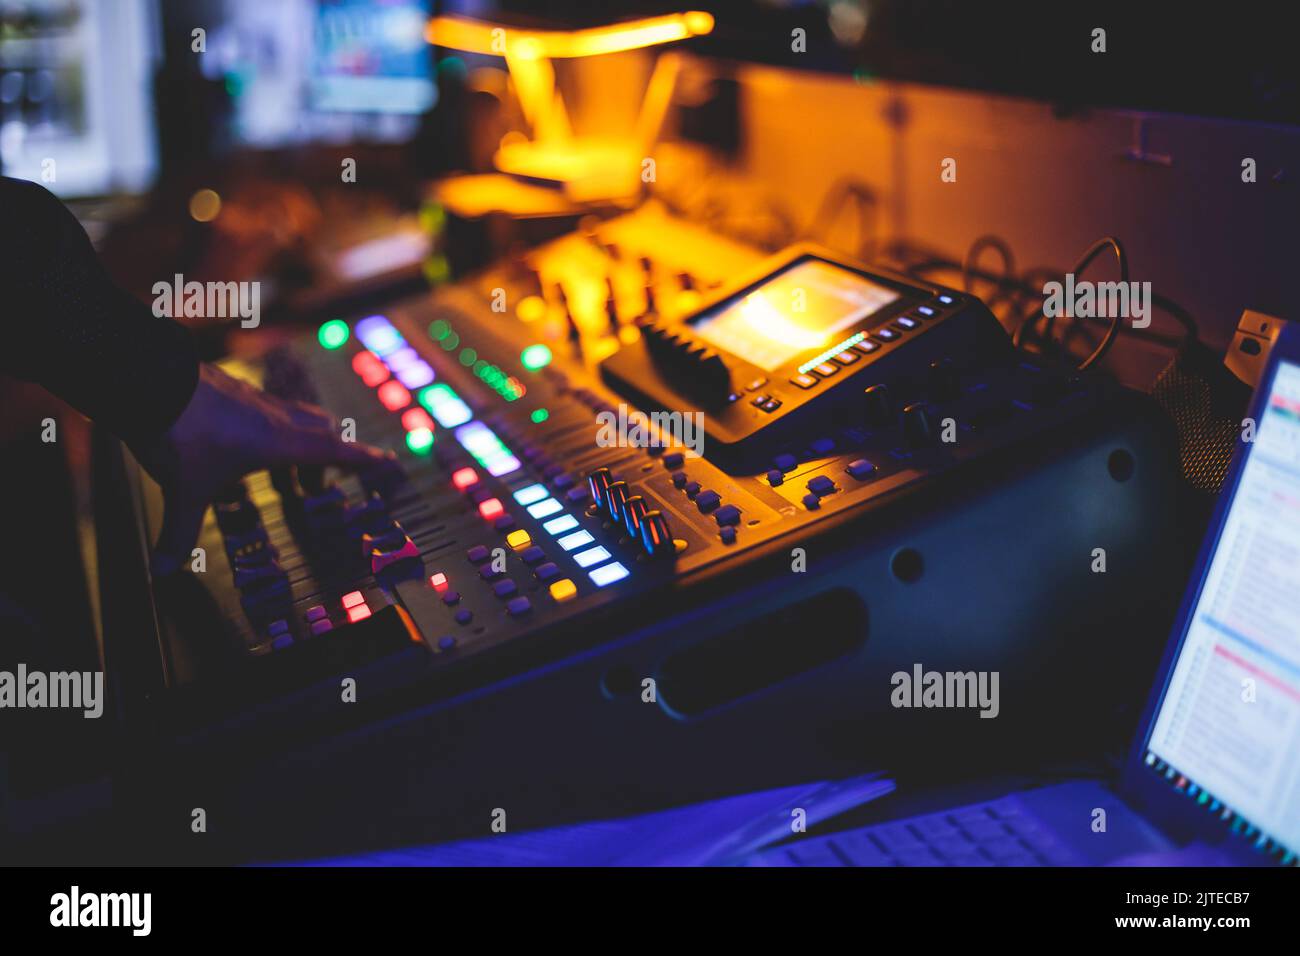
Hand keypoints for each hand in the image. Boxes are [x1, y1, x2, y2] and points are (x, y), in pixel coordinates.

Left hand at [139, 362, 393, 574]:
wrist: (148, 381)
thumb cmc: (179, 434)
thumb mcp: (183, 490)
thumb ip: (179, 530)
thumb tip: (166, 569)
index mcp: (278, 442)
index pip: (334, 451)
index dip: (363, 459)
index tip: (387, 462)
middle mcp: (275, 417)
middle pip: (322, 431)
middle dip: (329, 457)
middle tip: (315, 486)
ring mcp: (255, 399)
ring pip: (297, 416)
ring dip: (300, 441)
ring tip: (281, 467)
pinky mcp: (234, 389)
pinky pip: (268, 408)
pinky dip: (271, 427)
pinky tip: (243, 441)